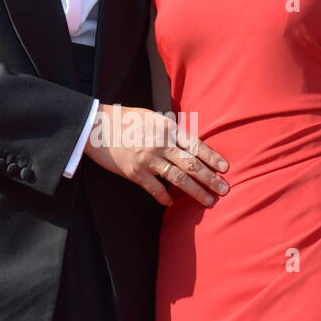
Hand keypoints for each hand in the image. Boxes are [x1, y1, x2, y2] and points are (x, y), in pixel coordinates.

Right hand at [85, 104, 229, 207]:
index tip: (225, 168)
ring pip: (178, 179)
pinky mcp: (134, 172)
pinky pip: (155, 188)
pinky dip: (164, 197)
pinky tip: (171, 203)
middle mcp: (161, 144)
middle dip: (210, 179)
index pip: (196, 145)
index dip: (212, 158)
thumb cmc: (124, 119)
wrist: (95, 126)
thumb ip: (170, 129)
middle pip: (191, 165)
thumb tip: (187, 142)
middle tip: (224, 190)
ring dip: (196, 192)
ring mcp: (148, 159)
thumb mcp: (151, 116)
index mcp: (167, 128)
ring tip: (209, 201)